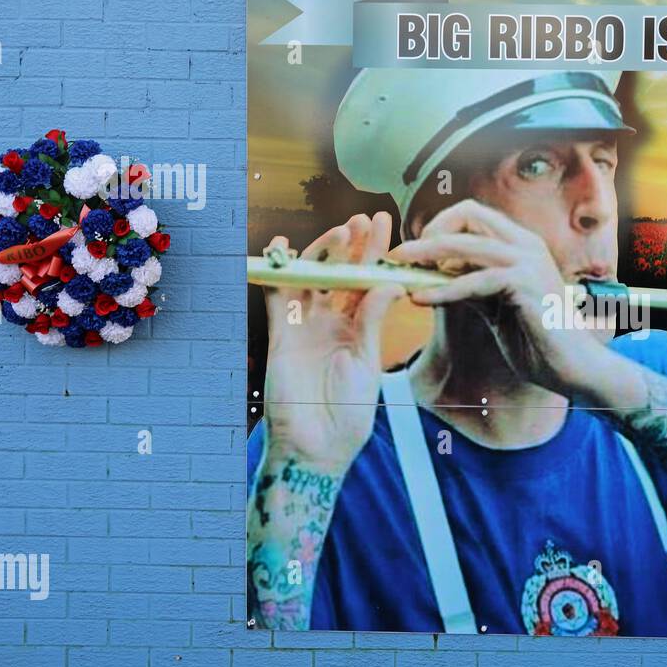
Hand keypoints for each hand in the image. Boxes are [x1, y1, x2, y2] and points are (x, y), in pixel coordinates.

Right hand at [260, 211, 402, 474]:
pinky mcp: (280, 335)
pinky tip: (282, 247)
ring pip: (311, 278)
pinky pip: (276, 297)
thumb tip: (390, 282)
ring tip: (341, 232)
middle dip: (352, 245)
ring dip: (323, 253)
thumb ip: (372, 322)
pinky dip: (276, 272)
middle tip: (365, 219)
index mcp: (359, 330)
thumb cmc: (348, 415)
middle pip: (341, 274)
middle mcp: (331, 323)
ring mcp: (305, 327)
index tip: (389, 225)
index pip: (368, 283)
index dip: (377, 254)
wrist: (317, 447)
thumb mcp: (366, 363)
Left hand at [387, 199, 603, 394]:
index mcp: (521, 244)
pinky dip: (442, 289)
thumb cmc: (537, 339)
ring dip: (427, 255)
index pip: (473, 213)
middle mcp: (527, 244)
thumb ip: (471, 285)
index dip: (440, 225)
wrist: (572, 365)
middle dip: (427, 233)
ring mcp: (528, 261)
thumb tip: (434, 276)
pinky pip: (473, 280)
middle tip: (398, 256)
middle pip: (468, 215)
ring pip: (467, 244)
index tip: (416, 250)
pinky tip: (420, 299)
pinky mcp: (525, 284)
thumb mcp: (496, 305)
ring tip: (400, 271)